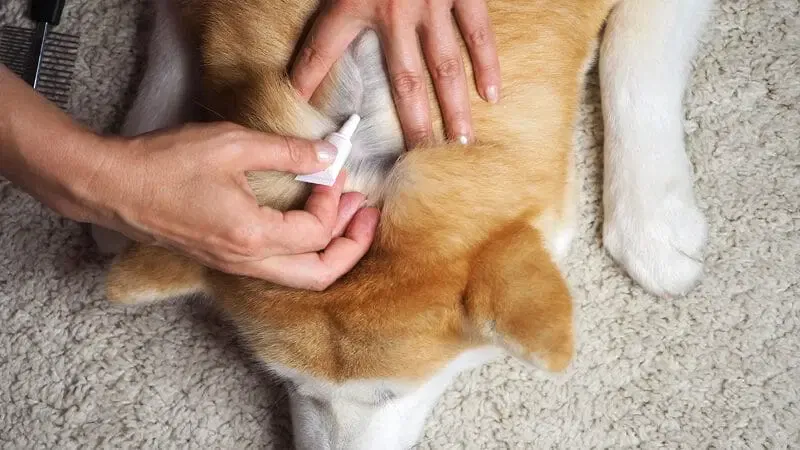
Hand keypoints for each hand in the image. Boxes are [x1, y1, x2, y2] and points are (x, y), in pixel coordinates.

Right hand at [89, 122, 379, 290]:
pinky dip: (303, 249)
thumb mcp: (232, 145)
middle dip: (352, 247)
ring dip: (329, 249)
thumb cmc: (164, 165)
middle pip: (319, 276)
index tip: (332, 171)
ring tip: (345, 215)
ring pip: (299, 277)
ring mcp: (234, 265)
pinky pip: (278, 267)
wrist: (112, 188)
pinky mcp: (225, 258)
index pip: (317, 233)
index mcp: (252, 237)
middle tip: (366, 214)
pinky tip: (306, 220)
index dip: (335, 201)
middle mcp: (247, 261)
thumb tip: (328, 154)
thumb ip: (288, 151)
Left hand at [290, 0, 500, 147]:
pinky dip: (487, 64)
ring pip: (446, 66)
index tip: (307, 119)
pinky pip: (478, 32)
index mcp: (357, 1)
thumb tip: (301, 46)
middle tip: (417, 161)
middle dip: (411, 125)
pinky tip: (493, 94)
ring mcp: (435, 4)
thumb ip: (325, 16)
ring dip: (453, 107)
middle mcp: (397, 11)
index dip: (310, 81)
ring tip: (458, 142)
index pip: (325, 49)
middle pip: (405, 81)